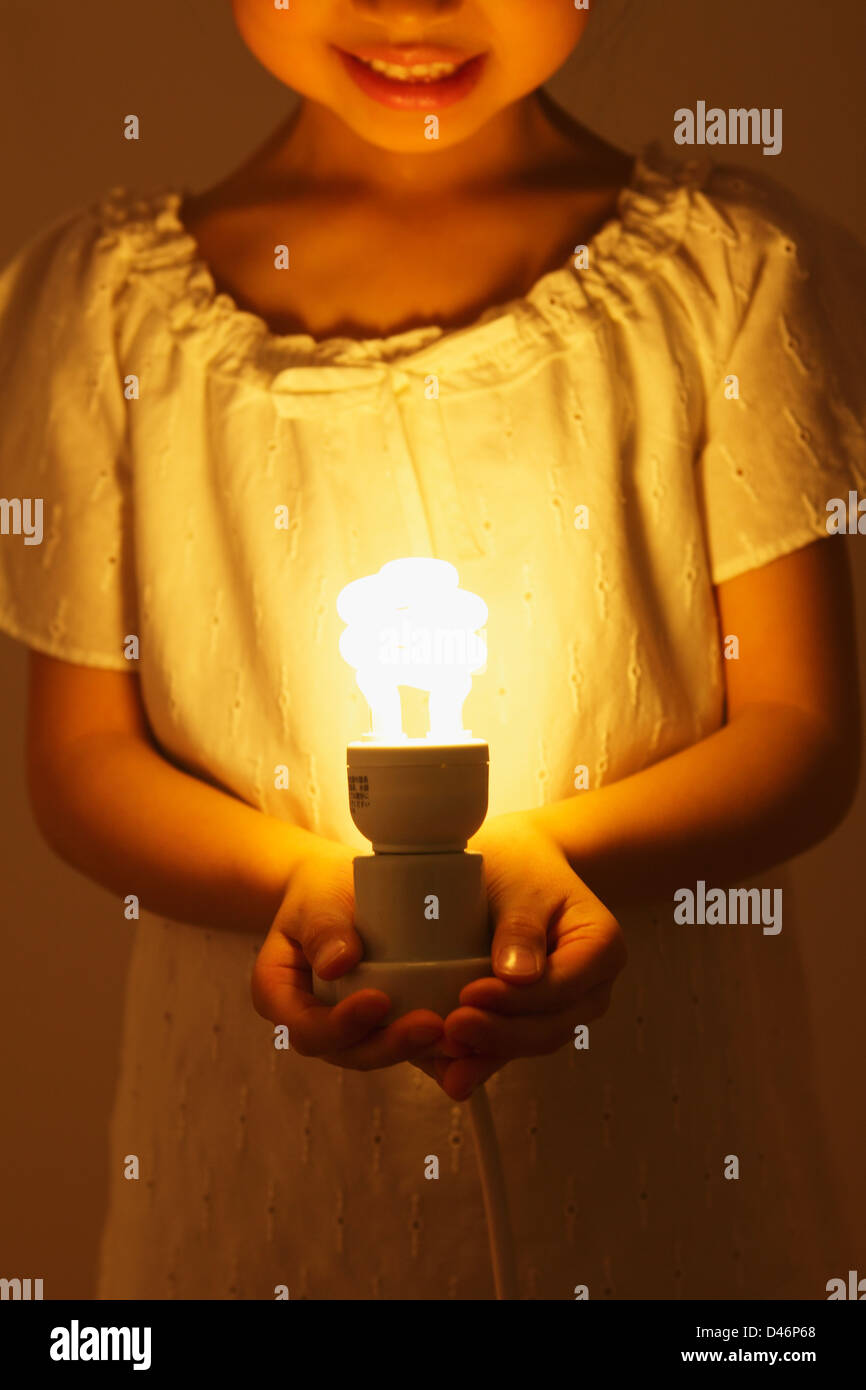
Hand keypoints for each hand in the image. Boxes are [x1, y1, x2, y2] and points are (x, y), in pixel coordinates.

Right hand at [251, 837, 455, 1071]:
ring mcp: (350, 1030)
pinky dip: (433, 1048)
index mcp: (280, 997)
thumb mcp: (314, 899)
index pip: (306, 1028)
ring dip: (417, 1050)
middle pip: (347, 1052)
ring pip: (381, 1054)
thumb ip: (322, 928)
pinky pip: (405, 1046)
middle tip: (431, 1024)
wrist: (343, 886)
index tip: (378, 999)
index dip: (341, 1025)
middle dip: (390, 1045)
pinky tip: (464, 1038)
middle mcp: (313, 1023)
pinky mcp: (383, 1027)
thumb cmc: (322, 889)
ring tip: (455, 1034)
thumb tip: (338, 963)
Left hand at [415, 811, 626, 1101]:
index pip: (561, 987)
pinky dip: (478, 1059)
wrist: (515, 863)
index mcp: (600, 948)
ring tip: (445, 1060)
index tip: (470, 993)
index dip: (516, 999)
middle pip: (549, 1026)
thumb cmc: (520, 864)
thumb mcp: (522, 882)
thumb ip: (521, 927)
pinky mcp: (530, 1021)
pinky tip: (447, 1073)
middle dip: (499, 1034)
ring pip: (528, 1044)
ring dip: (486, 1055)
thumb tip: (517, 976)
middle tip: (451, 1027)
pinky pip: (508, 1047)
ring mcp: (562, 1010)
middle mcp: (589, 988)